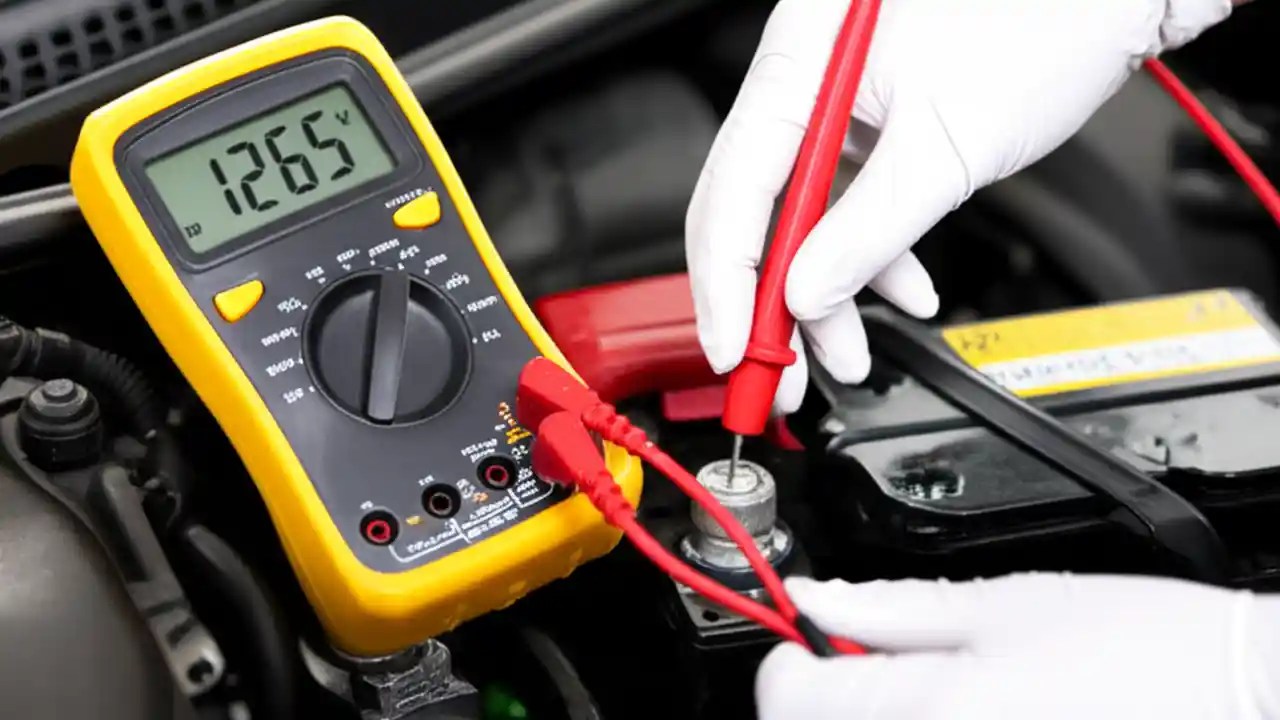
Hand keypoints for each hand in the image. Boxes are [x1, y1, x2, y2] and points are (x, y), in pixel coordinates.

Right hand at [685, 0, 1232, 413]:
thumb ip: (869, 229)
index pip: (735, 187)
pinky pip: (849, 203)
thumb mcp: (946, 148)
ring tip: (843, 352)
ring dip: (824, 293)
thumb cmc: (1046, 23)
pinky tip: (902, 291)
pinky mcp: (872, 124)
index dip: (727, 280)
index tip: (734, 348)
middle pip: (755, 208)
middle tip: (773, 372)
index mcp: (800, 62)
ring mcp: (836, 103)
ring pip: (803, 217)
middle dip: (769, 301)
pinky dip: (870, 255)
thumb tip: (809, 295)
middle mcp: (804, 78)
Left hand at [757, 574, 1279, 718]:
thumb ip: (894, 607)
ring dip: (867, 717)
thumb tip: (814, 597)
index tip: (813, 635)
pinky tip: (962, 714)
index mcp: (930, 710)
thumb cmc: (1151, 653)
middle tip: (870, 659)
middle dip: (827, 692)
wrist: (1242, 695)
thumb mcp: (1008, 602)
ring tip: (929, 689)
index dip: (791, 653)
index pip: (786, 693)